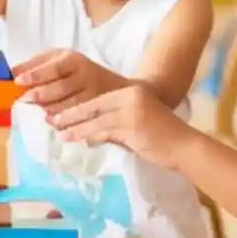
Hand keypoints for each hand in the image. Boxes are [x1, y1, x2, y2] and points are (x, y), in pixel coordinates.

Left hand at [13, 49, 126, 115]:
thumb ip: (34, 64)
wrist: (108, 84)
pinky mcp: (96, 110)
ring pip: (70, 105)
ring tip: (38, 112)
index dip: (36, 74)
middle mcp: (85, 76)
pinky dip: (63, 121)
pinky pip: (78, 118)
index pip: (54, 67)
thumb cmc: (73, 69)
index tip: (18, 80)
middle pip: (62, 88)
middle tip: (25, 99)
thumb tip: (11, 71)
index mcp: (73, 60)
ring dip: (51, 110)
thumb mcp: (56, 59)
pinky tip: (51, 122)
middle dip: (42, 94)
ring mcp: (93, 94)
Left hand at [49, 83, 198, 168]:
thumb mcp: (136, 123)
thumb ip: (114, 124)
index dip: (77, 107)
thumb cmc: (161, 136)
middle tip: (52, 121)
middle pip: (93, 107)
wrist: (185, 145)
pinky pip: (104, 132)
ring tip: (60, 134)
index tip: (60, 114)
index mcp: (131, 92)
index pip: (97, 99)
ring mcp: (131, 112)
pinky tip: (77, 141)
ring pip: (95, 120)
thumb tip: (87, 132)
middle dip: (70, 115)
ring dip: (75, 128)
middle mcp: (130, 97)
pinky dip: (88, 137)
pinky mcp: (131, 127)